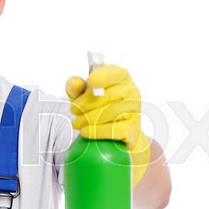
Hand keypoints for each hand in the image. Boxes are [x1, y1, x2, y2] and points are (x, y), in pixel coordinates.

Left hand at [65, 64, 149, 186]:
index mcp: (120, 77)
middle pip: (110, 95)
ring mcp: (135, 110)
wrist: (116, 135)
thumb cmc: (98, 108)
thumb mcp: (83, 95)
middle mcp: (131, 91)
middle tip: (73, 111)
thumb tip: (75, 83)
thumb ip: (76, 87)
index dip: (103, 77)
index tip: (90, 82)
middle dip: (86, 104)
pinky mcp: (133, 129)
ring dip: (88, 119)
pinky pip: (115, 130)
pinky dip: (97, 131)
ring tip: (77, 123)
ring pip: (111, 113)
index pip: (115, 73)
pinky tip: (86, 132)